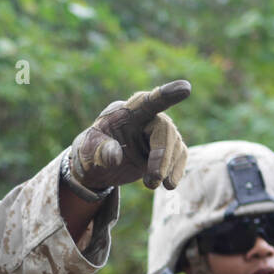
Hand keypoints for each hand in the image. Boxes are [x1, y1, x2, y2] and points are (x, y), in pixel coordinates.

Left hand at [68, 80, 190, 191]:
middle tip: (152, 181)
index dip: (167, 95)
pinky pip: (180, 156)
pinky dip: (176, 172)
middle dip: (162, 157)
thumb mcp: (88, 151)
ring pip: (176, 146)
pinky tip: (169, 184)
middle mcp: (149, 118)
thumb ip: (100, 150)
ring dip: (166, 168)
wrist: (98, 163)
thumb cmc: (92, 150)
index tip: (185, 88)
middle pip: (166, 131)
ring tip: (150, 184)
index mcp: (128, 112)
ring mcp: (160, 133)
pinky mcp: (167, 149)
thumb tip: (115, 156)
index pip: (150, 101)